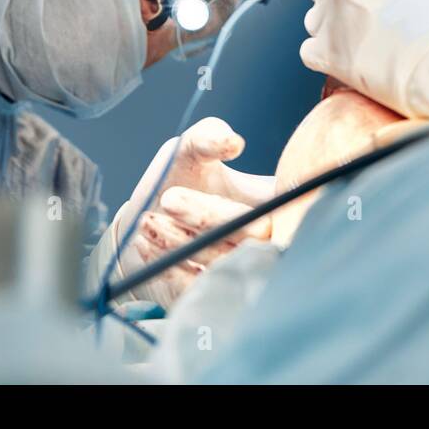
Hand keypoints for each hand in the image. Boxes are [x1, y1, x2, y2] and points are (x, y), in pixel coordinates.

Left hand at [88, 117, 273, 309]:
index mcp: (273, 200)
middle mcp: (267, 238)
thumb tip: (233, 143)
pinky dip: (171, 266)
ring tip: (149, 219)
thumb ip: (209, 135)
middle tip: (169, 198)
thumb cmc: (177, 178)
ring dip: (182, 240)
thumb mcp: (190, 148)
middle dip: (208, 216)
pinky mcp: (217, 293)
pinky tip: (148, 242)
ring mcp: (244, 269)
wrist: (145, 220)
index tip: (210, 185)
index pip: (283, 203)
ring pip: (225, 262)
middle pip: (254, 236)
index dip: (254, 198)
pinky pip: (201, 287)